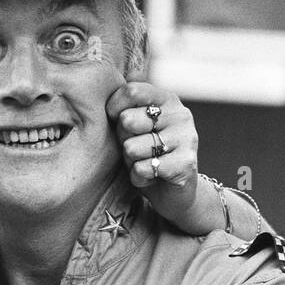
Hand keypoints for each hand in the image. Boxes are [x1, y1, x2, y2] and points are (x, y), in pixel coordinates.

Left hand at [106, 82, 208, 227]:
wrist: (174, 193)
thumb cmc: (147, 155)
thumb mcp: (134, 128)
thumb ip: (123, 110)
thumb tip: (98, 101)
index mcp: (166, 99)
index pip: (131, 91)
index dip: (113, 108)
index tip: (116, 123)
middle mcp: (180, 114)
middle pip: (127, 119)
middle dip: (123, 140)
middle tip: (137, 149)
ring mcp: (186, 138)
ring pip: (131, 148)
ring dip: (130, 162)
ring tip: (145, 163)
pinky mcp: (186, 164)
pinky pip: (142, 169)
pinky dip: (139, 178)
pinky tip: (152, 178)